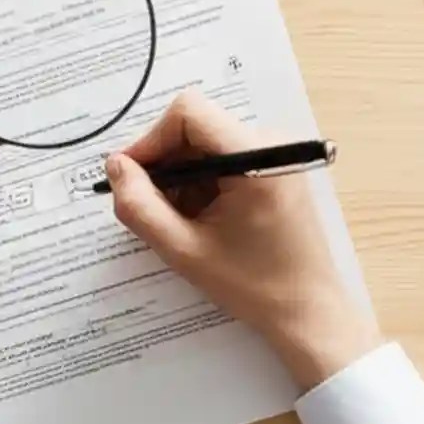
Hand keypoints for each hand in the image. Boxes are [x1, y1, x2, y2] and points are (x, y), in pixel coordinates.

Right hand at [104, 90, 380, 388]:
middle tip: (149, 207)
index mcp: (255, 156)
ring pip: (205, 143)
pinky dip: (201, 182)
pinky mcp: (275, 167)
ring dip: (181, 177)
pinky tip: (200, 219)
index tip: (130, 177)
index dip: (150, 140)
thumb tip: (115, 166)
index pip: (188, 112)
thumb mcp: (183, 250)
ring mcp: (276, 153)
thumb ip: (139, 206)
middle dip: (164, 163)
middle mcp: (270, 142)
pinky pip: (223, 157)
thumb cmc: (252, 286)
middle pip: (195, 126)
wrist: (308, 311)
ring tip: (179, 221)